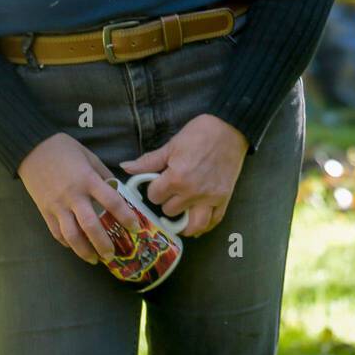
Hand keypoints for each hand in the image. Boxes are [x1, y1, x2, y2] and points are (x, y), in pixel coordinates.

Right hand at [17, 132, 142, 264]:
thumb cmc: (64, 149)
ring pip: (72, 235)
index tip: (135, 228)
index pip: (111, 202)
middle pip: (91, 226)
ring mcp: (57, 206)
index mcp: (88, 180)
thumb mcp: (89, 156)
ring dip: (85, 251)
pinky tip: (76, 247)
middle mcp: (73, 196)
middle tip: (113, 255)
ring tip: (95, 259)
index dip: (126, 217)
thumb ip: (103, 173)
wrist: (32, 148)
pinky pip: (57, 233)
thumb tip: (116, 189)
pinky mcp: (44, 211)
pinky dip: (67, 243)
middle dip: (104, 243)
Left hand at [119, 114, 249, 237]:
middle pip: (169, 211)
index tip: (160, 182)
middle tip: (172, 190)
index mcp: (177, 178)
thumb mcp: (171, 145)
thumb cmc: (199, 133)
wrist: (229, 128)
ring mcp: (210, 199)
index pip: (154, 196)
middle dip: (168, 201)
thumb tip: (125, 168)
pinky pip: (213, 223)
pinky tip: (196, 222)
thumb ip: (148, 161)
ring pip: (191, 226)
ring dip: (183, 221)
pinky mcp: (224, 199)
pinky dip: (203, 226)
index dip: (154, 189)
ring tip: (180, 214)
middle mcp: (193, 193)